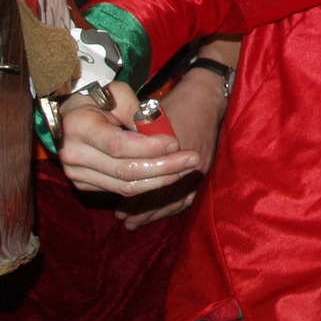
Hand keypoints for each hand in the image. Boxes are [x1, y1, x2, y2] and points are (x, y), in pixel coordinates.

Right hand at [58, 81, 199, 201]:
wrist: (71, 116)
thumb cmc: (98, 99)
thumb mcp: (116, 92)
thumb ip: (135, 109)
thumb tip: (157, 130)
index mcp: (78, 126)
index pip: (119, 145)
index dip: (150, 148)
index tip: (176, 143)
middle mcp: (73, 155)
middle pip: (125, 171)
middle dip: (164, 167)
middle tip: (193, 159)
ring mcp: (77, 174)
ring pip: (126, 187)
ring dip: (161, 180)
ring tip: (187, 168)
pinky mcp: (85, 185)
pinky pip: (121, 191)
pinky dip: (148, 185)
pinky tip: (169, 174)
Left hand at [117, 67, 229, 228]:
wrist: (205, 98)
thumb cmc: (174, 106)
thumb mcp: (148, 120)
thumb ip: (134, 145)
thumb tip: (114, 169)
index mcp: (174, 149)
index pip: (150, 182)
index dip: (134, 197)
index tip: (118, 209)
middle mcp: (191, 163)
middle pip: (163, 195)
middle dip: (143, 209)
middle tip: (125, 220)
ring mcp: (201, 167)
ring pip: (176, 200)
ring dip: (156, 212)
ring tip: (136, 222)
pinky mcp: (206, 169)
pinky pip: (189, 196)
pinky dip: (172, 207)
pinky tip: (159, 213)